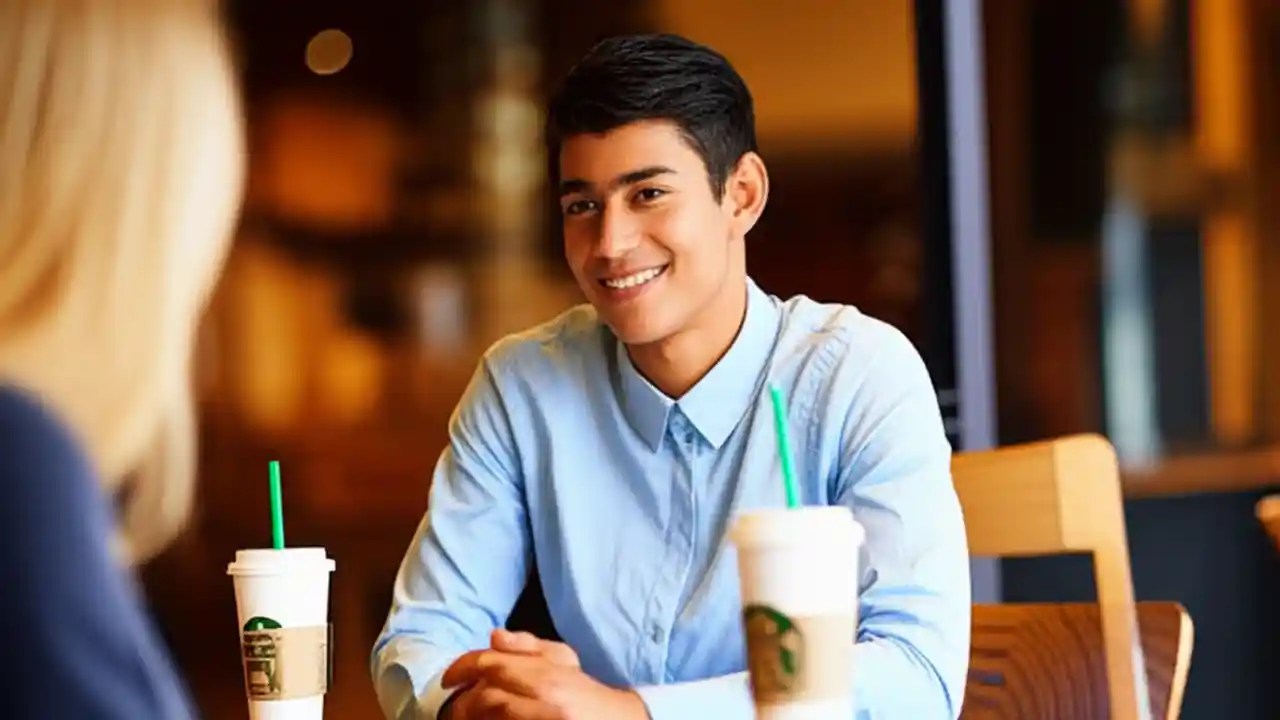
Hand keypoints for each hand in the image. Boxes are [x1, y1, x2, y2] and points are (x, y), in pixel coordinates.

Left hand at [441, 631, 647, 719]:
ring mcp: (544, 718)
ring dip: (473, 717)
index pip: (492, 664)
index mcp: (547, 672)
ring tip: (465, 718)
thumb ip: (528, 647)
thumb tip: (494, 636)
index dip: (462, 669)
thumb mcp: (562, 660)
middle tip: (452, 707)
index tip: (446, 681)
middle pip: (488, 694)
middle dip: (464, 701)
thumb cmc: (584, 692)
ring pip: (495, 713)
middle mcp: (546, 695)